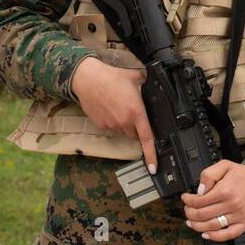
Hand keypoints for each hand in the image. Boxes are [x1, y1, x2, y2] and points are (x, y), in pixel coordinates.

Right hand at [70, 55, 156, 172]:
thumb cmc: (111, 77)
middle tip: (133, 111)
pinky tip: (110, 107)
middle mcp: (124, 122)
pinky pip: (111, 128)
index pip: (147, 138)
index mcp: (136, 112)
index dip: (151, 155)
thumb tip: (156, 84)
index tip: (154, 167)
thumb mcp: (136, 77)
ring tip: (119, 105)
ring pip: (123, 131)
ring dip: (124, 124)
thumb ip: (148, 84)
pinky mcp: (101, 125)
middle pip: (135, 134)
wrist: (88, 79)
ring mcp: (111, 125)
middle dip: (137, 128)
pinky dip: (113, 121)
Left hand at [182, 160, 244, 241]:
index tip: (186, 198)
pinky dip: (215, 237)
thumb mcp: (225, 165)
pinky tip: (206, 234)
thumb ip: (209, 175)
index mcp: (225, 190)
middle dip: (190, 213)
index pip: (199, 201)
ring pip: (212, 226)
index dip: (188, 201)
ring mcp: (240, 215)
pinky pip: (228, 235)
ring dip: (197, 226)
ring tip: (191, 222)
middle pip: (203, 215)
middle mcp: (232, 204)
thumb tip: (199, 191)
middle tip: (187, 210)